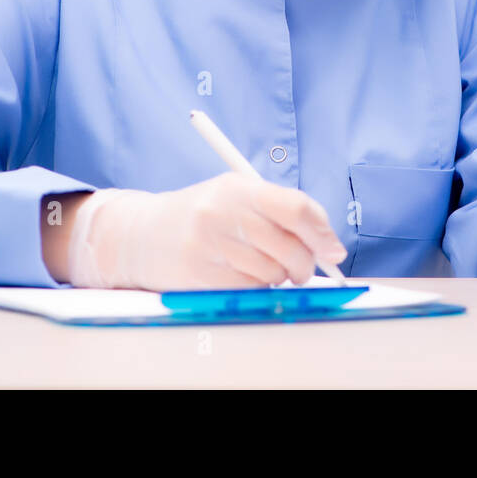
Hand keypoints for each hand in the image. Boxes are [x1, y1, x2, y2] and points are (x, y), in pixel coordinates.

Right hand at [65, 174, 348, 289]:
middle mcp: (222, 213)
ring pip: (272, 273)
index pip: (295, 208)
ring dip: (278, 276)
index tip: (335, 251)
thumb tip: (329, 245)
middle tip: (303, 268)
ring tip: (260, 265)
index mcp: (238, 187)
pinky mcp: (199, 275)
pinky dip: (256, 288)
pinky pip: (250, 290)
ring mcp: (209, 246)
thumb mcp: (237, 195)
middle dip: (306, 263)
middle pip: (289, 246)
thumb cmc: (203, 214)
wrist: (141, 234)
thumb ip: (281, 211)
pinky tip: (241, 275)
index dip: (322, 232)